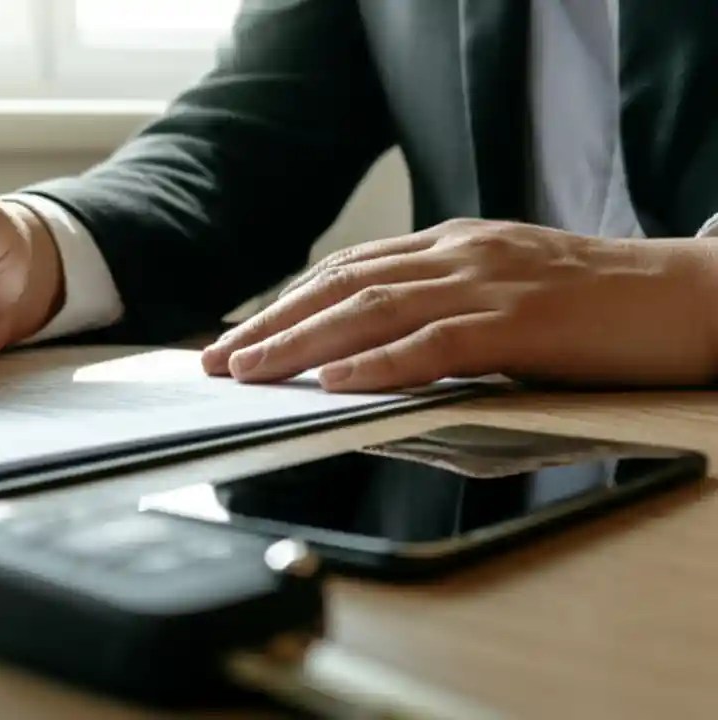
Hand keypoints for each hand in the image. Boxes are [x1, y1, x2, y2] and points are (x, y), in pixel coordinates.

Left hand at [202, 219, 717, 390]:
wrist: (688, 297)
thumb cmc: (595, 305)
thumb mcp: (502, 293)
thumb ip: (440, 314)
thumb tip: (370, 354)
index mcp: (451, 246)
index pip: (346, 270)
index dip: (285, 303)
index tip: (239, 334)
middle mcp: (458, 254)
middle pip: (341, 285)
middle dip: (271, 324)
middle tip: (216, 359)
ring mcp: (488, 283)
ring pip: (372, 310)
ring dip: (301, 343)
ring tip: (249, 370)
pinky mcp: (521, 323)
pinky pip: (436, 343)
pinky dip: (379, 363)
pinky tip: (335, 382)